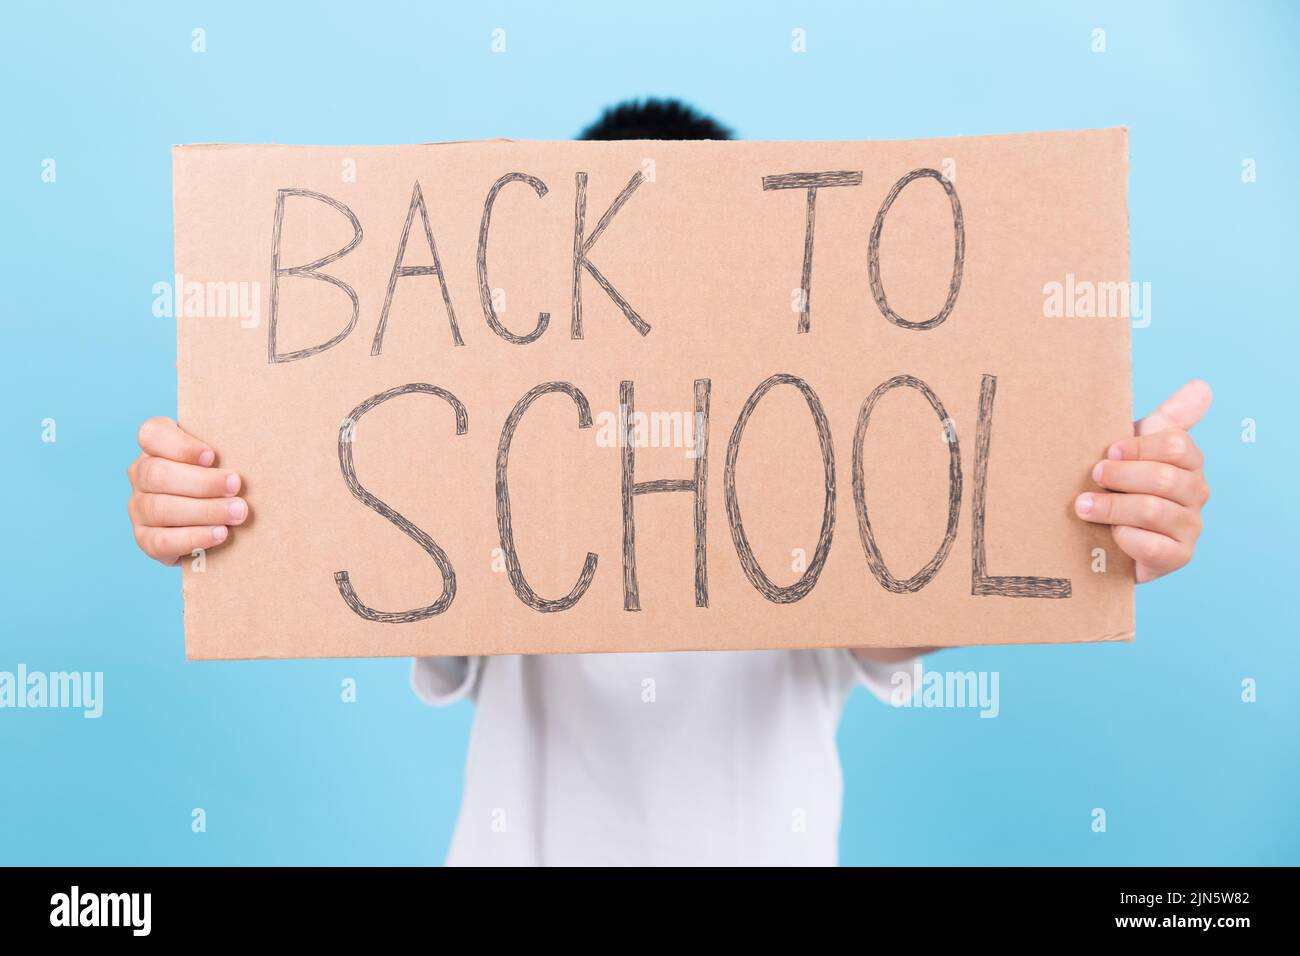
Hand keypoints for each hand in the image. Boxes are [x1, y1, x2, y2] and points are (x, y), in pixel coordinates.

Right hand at [127, 417, 246, 565]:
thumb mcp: (220, 461)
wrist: (210, 524)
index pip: (152, 434)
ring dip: (204, 511)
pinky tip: (220, 534)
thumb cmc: (220, 482)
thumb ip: (225, 453)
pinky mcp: (145, 539)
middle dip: (202, 482)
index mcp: (155, 448)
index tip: (212, 456)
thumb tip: (252, 454)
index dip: (180, 446)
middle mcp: (140, 475)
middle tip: (235, 486)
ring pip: (160, 508)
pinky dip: (194, 537)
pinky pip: (162, 540)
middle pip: (158, 474)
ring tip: (237, 512)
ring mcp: (138, 508)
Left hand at [1074, 380, 1211, 582]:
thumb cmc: (1121, 484)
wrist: (1108, 536)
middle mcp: (1196, 492)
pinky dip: (1125, 538)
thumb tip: (1202, 386)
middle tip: (1093, 476)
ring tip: (1082, 506)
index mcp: (1188, 461)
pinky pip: (1152, 546)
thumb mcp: (1136, 447)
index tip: (1108, 450)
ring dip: (1112, 507)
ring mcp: (1190, 526)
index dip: (1138, 447)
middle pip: (1163, 478)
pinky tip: (1108, 534)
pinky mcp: (1178, 556)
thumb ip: (1167, 418)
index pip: (1175, 445)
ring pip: (1153, 510)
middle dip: (1121, 476)